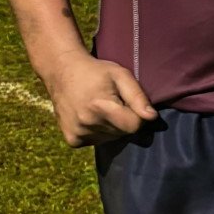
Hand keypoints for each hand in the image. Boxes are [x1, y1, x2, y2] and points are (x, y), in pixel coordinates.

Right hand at [41, 53, 157, 145]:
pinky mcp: (72, 140)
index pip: (134, 126)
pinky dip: (98, 132)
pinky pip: (97, 141)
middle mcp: (87, 123)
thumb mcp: (121, 75)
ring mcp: (78, 134)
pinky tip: (91, 117)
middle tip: (113, 103)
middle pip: (123, 133)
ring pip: (111, 138)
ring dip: (112, 127)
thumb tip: (151, 117)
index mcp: (100, 107)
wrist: (62, 72)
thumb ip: (138, 96)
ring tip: (101, 108)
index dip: (137, 115)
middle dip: (124, 120)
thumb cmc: (96, 71)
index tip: (128, 103)